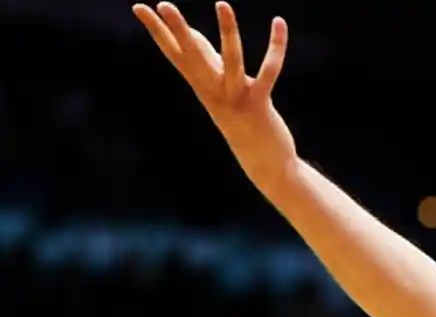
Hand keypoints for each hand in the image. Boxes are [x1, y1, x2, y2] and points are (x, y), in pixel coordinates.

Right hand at [133, 2, 296, 180]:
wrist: (263, 163)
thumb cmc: (241, 120)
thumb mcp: (220, 90)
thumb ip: (208, 62)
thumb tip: (194, 35)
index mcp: (201, 86)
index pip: (173, 53)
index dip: (156, 30)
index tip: (138, 6)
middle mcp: (213, 92)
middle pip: (192, 55)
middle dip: (178, 29)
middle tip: (163, 3)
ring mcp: (235, 98)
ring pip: (231, 59)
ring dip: (227, 31)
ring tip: (222, 3)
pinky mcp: (259, 104)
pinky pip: (268, 72)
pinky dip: (275, 47)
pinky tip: (279, 23)